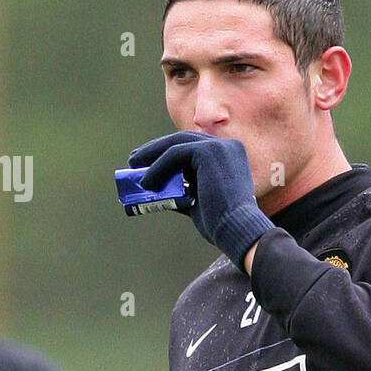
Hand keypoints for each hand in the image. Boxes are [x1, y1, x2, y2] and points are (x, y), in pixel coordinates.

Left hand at [128, 131, 273, 266]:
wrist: (237, 230)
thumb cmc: (220, 223)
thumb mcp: (197, 201)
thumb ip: (181, 190)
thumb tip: (156, 190)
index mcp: (228, 155)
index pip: (191, 146)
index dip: (165, 151)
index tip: (145, 161)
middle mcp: (227, 146)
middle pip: (182, 140)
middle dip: (155, 149)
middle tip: (133, 160)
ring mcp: (219, 146)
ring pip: (177, 145)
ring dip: (151, 156)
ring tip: (133, 169)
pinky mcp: (209, 152)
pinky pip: (175, 154)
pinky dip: (157, 167)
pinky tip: (146, 181)